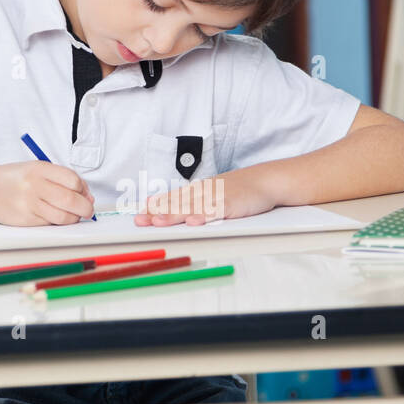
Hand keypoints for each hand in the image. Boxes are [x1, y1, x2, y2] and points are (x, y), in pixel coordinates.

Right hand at [0, 162, 95, 225]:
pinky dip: (58, 222)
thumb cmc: (16, 179)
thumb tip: (87, 197)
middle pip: (71, 200)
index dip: (83, 190)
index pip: (72, 180)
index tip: (85, 194)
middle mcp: (34, 185)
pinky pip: (51, 223)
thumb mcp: (37, 170)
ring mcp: (29, 204)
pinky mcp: (25, 219)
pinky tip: (54, 216)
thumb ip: (62, 179)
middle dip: (85, 208)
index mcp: (39, 168)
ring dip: (74, 218)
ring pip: (63, 217)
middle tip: (88, 211)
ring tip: (73, 215)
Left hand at [133, 173, 275, 226]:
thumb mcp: (210, 192)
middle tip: (140, 220)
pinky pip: (215, 212)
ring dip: (174, 215)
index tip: (138, 214)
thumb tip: (162, 205)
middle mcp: (203, 193)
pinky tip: (193, 222)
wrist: (264, 180)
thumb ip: (189, 199)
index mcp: (197, 191)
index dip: (154, 207)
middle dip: (157, 213)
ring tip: (158, 222)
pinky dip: (204, 217)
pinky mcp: (231, 205)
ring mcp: (217, 199)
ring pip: (191, 208)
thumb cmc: (237, 189)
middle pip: (177, 204)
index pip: (172, 199)